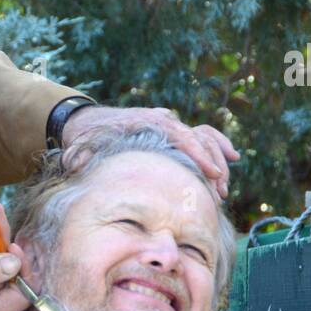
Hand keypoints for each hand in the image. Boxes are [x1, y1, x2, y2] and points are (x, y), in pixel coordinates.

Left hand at [62, 105, 239, 198]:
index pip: (179, 135)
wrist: (86, 121)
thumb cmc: (86, 137)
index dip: (197, 154)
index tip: (211, 173)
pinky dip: (216, 145)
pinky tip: (233, 158)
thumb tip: (77, 165)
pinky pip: (200, 135)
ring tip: (223, 188)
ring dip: (216, 160)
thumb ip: (80, 157)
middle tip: (220, 191)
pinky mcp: (170, 130)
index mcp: (145, 121)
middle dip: (211, 164)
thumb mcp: (80, 147)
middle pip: (197, 138)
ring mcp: (168, 123)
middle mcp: (162, 119)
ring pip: (202, 137)